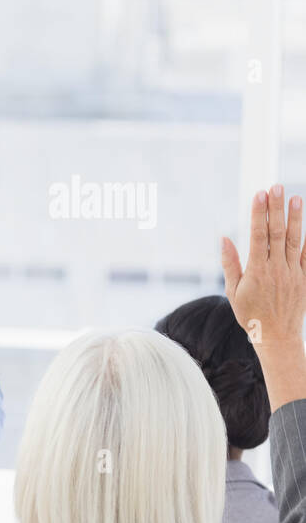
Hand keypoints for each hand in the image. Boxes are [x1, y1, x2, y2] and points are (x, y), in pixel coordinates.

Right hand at [221, 185, 305, 410]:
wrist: (276, 336)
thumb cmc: (250, 314)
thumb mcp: (233, 291)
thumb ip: (230, 263)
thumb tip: (224, 239)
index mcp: (257, 271)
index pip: (258, 236)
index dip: (259, 214)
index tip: (259, 195)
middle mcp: (277, 269)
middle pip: (277, 232)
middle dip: (277, 208)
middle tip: (276, 187)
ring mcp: (293, 272)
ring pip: (295, 239)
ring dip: (296, 217)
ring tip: (296, 197)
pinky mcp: (304, 278)